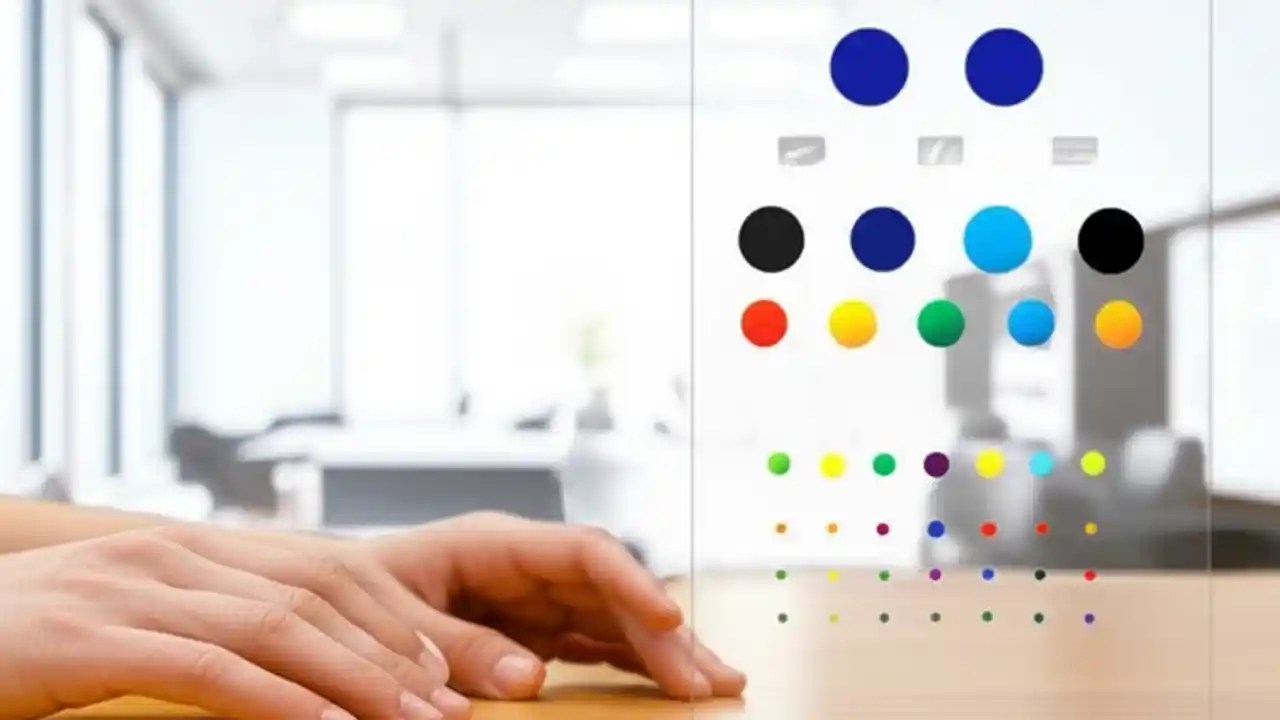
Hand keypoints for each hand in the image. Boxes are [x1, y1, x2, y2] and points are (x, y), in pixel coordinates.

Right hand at [0, 527, 463, 719]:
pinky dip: (279, 702)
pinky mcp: (88, 636)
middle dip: (398, 649)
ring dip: (358, 678)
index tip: (448, 666)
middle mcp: (173, 553)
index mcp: (192, 547)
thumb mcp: (133, 623)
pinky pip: (208, 667)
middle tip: (456, 700)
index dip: (393, 618)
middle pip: (319, 593)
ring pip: (277, 626)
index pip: (322, 570)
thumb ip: (210, 629)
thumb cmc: (28, 643)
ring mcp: (130, 587)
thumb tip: (291, 666)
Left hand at [348, 512, 745, 701]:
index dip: (630, 580)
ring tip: (711, 685)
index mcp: (494, 543)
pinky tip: (666, 684)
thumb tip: (533, 677)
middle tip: (710, 679)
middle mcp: (527, 567)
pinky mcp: (533, 628)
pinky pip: (595, 641)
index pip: (582, 550)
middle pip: (614, 589)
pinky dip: (633, 663)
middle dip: (665, 632)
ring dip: (662, 650)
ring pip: (616, 616)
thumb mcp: (396, 618)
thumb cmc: (348, 596)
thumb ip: (457, 644)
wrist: (324, 605)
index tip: (668, 617)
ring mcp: (534, 598)